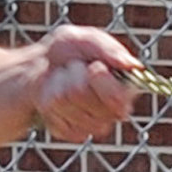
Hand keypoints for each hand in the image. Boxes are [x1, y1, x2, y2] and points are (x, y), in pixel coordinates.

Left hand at [31, 25, 139, 144]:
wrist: (41, 67)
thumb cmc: (68, 51)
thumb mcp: (86, 39)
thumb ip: (109, 49)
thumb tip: (131, 65)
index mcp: (125, 90)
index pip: (117, 96)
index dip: (101, 79)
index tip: (94, 66)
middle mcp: (113, 112)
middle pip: (83, 95)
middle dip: (74, 74)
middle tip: (74, 67)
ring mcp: (93, 125)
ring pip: (65, 101)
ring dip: (59, 82)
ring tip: (62, 77)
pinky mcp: (73, 133)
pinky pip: (54, 112)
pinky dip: (48, 95)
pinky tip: (55, 93)